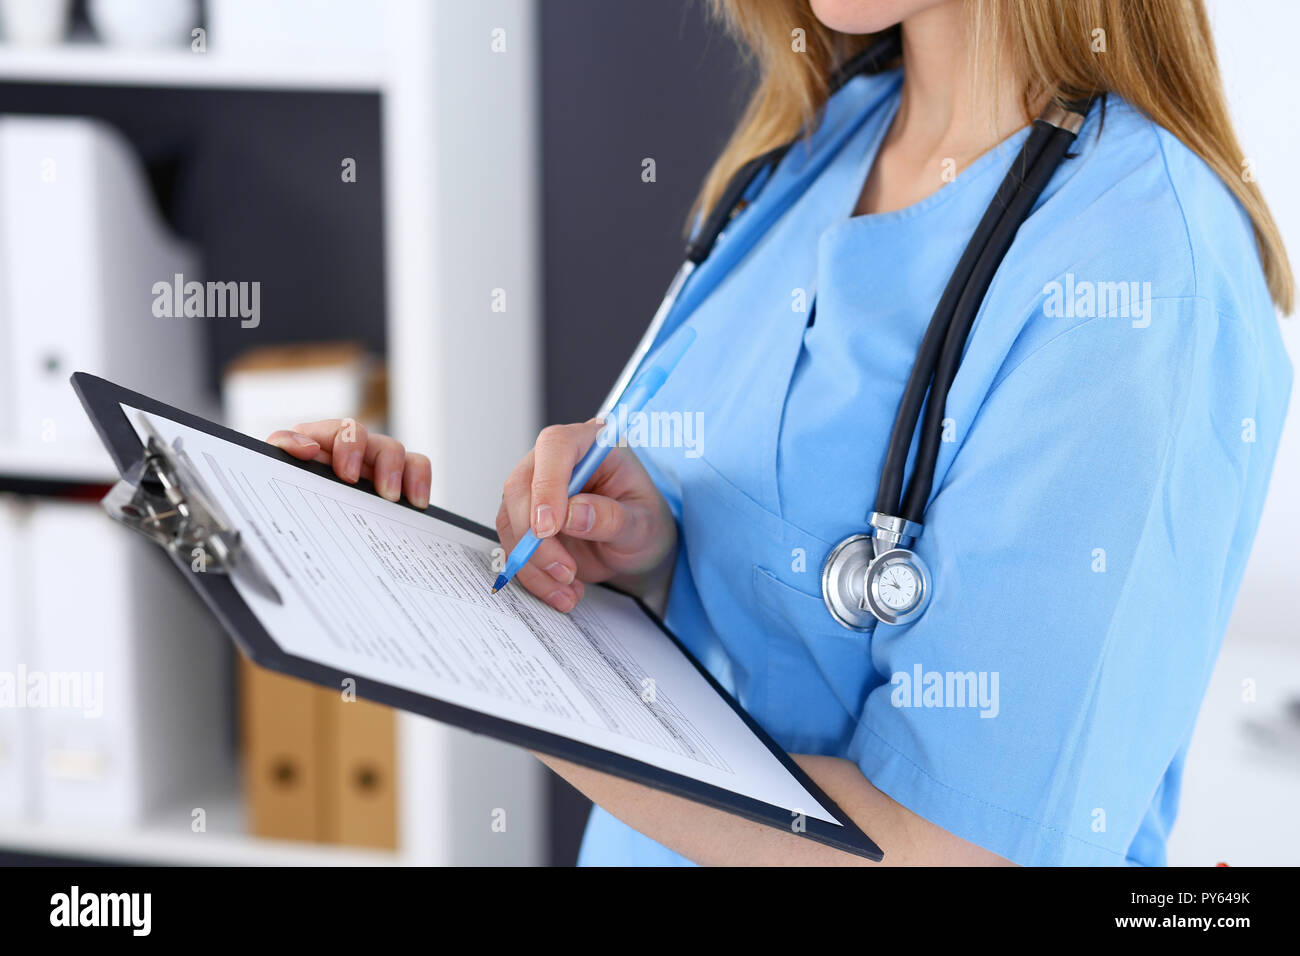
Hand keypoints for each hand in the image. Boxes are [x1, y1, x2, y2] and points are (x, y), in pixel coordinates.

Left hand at [266, 419, 430, 508]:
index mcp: (316, 445)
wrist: (301, 526)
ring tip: (393, 499)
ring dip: (398, 471)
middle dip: (373, 460)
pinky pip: (416, 465)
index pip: (334, 431)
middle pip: (368, 437)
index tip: (348, 475)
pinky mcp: (395, 476)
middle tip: (379, 491)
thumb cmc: (290, 500)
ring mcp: (371, 461)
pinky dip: (420, 480)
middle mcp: (346, 448)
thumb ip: (282, 456)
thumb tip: (305, 447)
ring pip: (393, 447)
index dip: (347, 446)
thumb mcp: (279, 481)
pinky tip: (417, 503)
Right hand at [497, 420, 676, 612]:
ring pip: (511, 519)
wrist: (636, 547)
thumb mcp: (644, 523)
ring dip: (533, 561)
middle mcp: (558, 462)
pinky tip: (560, 590)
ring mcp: (537, 489)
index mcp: (592, 444)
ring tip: (569, 586)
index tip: (549, 528)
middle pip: (522, 485)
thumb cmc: (645, 522)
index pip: (556, 447)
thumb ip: (613, 517)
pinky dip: (532, 573)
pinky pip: (513, 545)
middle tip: (564, 570)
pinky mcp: (525, 519)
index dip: (547, 485)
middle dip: (535, 536)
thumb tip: (573, 514)